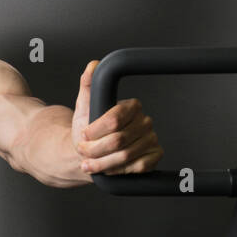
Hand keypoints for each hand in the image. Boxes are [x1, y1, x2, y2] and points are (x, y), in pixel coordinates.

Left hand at [71, 60, 162, 174]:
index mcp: (132, 107)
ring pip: (125, 156)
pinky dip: (117, 171)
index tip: (83, 135)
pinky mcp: (153, 157)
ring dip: (102, 163)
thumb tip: (94, 65)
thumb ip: (88, 84)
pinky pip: (138, 167)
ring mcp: (151, 140)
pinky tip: (106, 170)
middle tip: (82, 151)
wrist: (90, 153)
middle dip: (95, 149)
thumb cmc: (87, 129)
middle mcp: (145, 122)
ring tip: (88, 164)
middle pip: (118, 140)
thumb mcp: (84, 105)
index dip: (95, 131)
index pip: (115, 119)